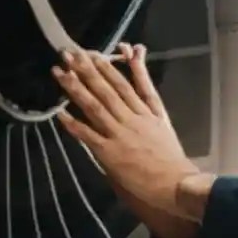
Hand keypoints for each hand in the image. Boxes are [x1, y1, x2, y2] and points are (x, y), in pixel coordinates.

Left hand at [53, 43, 210, 237]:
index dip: (109, 67)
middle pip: (107, 89)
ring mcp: (120, 134)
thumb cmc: (171, 157)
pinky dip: (73, 124)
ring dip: (76, 88)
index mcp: (147, 111)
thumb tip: (139, 89)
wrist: (177, 183)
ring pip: (95, 106)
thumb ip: (150, 102)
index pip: (127, 83)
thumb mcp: (164, 122)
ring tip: (61, 73)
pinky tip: (60, 113)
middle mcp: (133, 118)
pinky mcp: (110, 153)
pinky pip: (88, 135)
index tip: (95, 53)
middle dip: (87, 69)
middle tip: (70, 53)